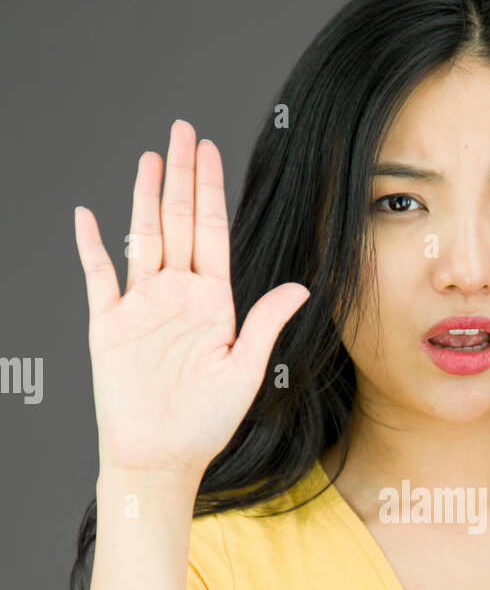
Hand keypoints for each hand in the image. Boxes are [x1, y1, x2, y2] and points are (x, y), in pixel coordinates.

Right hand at [74, 119, 308, 479]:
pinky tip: (88, 215)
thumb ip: (266, 323)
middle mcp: (177, 296)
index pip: (211, 233)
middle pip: (178, 223)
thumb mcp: (246, 370)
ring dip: (145, 197)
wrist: (161, 458)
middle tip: (182, 131)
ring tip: (150, 158)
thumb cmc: (206, 424)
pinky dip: (91, 246)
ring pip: (142, 237)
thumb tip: (301, 286)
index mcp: (213, 303)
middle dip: (181, 176)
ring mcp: (141, 307)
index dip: (210, 190)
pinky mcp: (109, 324)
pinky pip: (98, 276)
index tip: (210, 151)